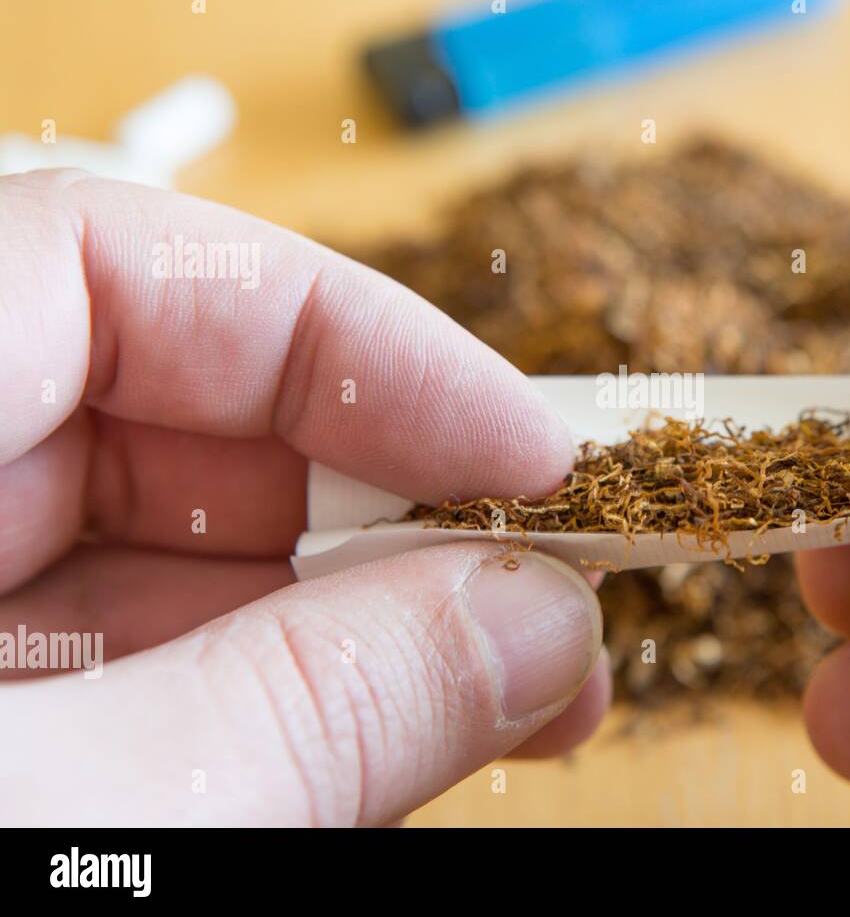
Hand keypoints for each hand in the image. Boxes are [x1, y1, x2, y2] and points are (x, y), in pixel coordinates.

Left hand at [0, 171, 609, 825]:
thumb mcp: (78, 813)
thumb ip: (307, 703)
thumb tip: (542, 620)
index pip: (111, 263)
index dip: (348, 337)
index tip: (520, 449)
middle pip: (164, 420)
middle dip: (380, 511)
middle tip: (545, 591)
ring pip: (167, 558)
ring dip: (352, 623)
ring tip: (513, 685)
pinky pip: (133, 665)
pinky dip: (270, 699)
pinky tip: (390, 730)